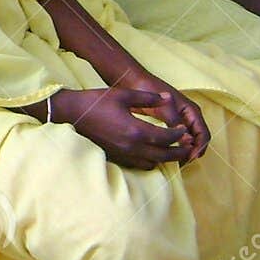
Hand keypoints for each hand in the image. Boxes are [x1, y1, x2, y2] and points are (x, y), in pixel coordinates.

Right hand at [54, 84, 209, 169]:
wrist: (71, 114)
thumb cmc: (96, 102)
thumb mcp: (123, 95)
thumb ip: (148, 98)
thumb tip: (167, 98)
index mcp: (136, 130)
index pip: (166, 138)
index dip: (178, 135)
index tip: (184, 130)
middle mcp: (132, 147)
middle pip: (164, 156)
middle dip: (179, 152)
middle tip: (188, 147)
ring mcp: (124, 155)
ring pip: (153, 163)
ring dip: (165, 158)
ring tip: (171, 151)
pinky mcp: (116, 158)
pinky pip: (140, 164)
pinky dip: (150, 161)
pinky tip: (151, 152)